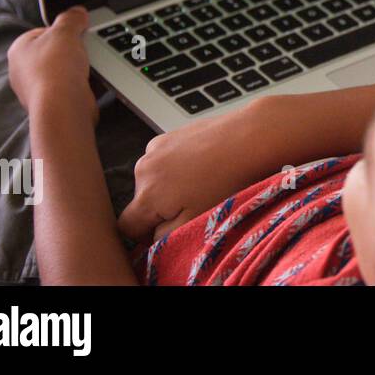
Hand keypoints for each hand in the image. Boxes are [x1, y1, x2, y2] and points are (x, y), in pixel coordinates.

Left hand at [8, 6, 95, 125]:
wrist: (63, 107)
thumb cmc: (57, 68)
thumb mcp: (65, 32)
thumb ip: (71, 18)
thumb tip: (77, 11)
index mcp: (19, 49)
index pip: (43, 32)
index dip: (64, 30)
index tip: (80, 32)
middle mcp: (23, 70)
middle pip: (55, 52)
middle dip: (73, 51)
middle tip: (86, 49)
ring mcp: (37, 89)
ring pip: (63, 71)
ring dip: (79, 69)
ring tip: (89, 67)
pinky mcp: (53, 104)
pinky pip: (70, 88)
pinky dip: (81, 85)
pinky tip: (90, 83)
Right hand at [118, 99, 278, 241]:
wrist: (249, 138)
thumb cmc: (227, 180)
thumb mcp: (195, 220)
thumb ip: (165, 236)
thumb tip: (151, 239)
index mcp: (146, 195)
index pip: (126, 226)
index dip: (144, 236)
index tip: (167, 231)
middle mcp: (143, 169)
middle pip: (141, 202)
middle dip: (162, 209)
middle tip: (194, 204)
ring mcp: (154, 149)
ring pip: (153, 181)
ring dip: (170, 187)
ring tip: (202, 183)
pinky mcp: (167, 136)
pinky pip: (164, 162)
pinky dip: (177, 167)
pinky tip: (203, 166)